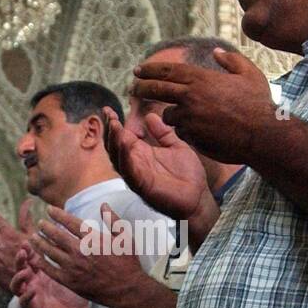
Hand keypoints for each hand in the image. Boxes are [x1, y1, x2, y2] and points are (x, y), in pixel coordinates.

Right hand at [10, 246, 90, 307]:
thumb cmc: (74, 294)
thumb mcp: (67, 275)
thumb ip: (62, 262)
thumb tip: (64, 241)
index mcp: (40, 274)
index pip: (29, 259)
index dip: (27, 250)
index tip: (27, 241)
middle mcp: (32, 283)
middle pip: (19, 269)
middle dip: (19, 260)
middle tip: (22, 252)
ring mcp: (31, 297)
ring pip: (16, 286)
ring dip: (18, 277)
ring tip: (24, 272)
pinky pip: (24, 302)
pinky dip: (26, 296)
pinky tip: (31, 290)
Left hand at [28, 203, 144, 307]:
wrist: (127, 290)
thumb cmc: (128, 263)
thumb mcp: (125, 238)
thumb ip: (113, 220)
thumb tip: (103, 204)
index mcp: (92, 238)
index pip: (69, 222)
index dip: (57, 214)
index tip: (49, 209)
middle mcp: (80, 251)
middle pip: (56, 235)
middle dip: (46, 227)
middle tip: (40, 223)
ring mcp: (73, 267)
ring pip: (50, 252)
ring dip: (40, 243)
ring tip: (33, 237)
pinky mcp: (70, 281)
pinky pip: (51, 270)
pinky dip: (42, 263)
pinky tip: (36, 258)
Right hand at [104, 107, 210, 221]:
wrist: (199, 197)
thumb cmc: (188, 176)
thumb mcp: (176, 146)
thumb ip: (163, 132)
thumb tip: (150, 115)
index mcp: (142, 154)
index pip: (121, 136)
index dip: (113, 123)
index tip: (109, 109)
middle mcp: (136, 164)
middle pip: (114, 146)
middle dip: (110, 131)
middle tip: (110, 115)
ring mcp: (137, 175)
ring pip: (117, 158)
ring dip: (115, 142)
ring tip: (115, 126)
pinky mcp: (142, 186)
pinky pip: (129, 172)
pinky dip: (126, 158)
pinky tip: (126, 144)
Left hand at [129, 48, 275, 165]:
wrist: (262, 135)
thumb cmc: (259, 104)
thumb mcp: (249, 74)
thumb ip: (231, 61)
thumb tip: (216, 53)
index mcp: (201, 78)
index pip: (167, 71)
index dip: (150, 70)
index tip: (138, 70)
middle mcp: (190, 96)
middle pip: (156, 90)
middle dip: (141, 88)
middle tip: (133, 88)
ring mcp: (189, 117)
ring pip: (168, 115)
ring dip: (172, 115)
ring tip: (184, 118)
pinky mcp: (191, 136)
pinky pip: (180, 133)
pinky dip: (185, 132)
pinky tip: (198, 132)